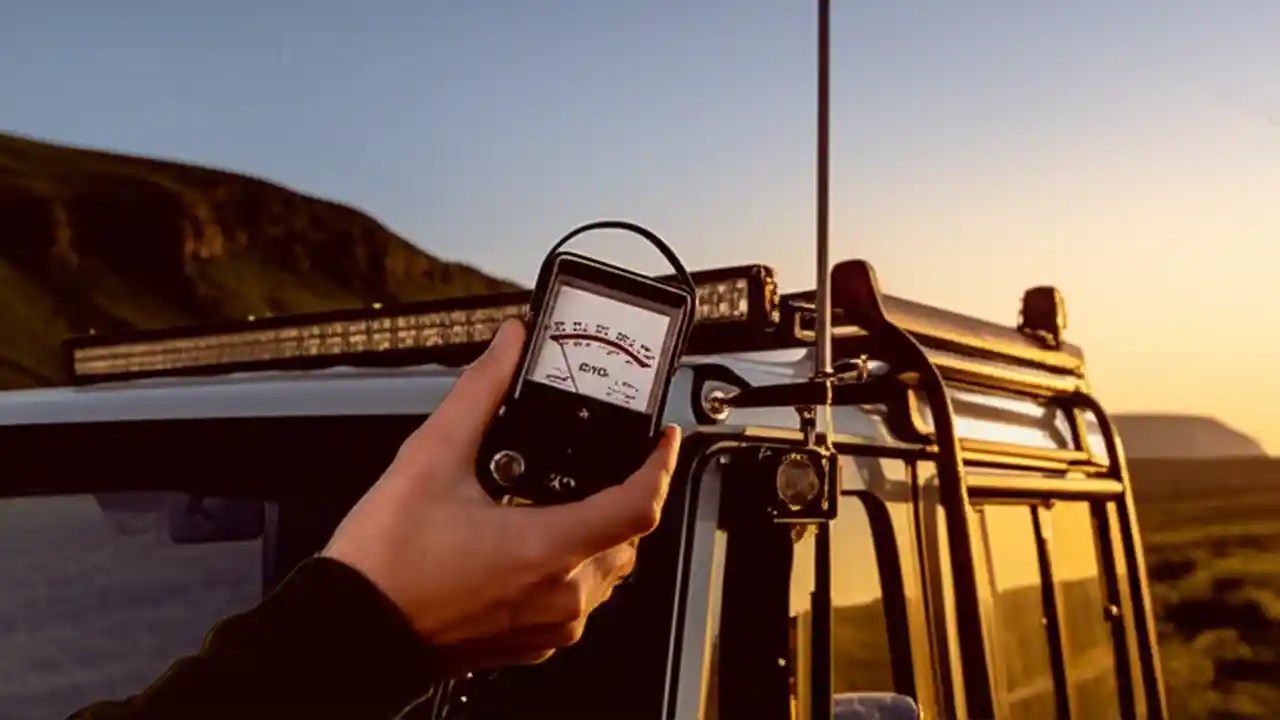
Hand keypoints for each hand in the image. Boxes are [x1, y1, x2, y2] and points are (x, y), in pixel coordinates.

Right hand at [321, 318, 680, 672]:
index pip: (639, 504)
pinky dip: (570, 564)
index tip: (662, 437)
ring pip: (606, 569)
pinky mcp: (533, 643)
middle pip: (627, 536)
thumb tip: (508, 346)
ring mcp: (549, 625)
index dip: (660, 463)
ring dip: (596, 529)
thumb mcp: (429, 459)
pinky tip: (533, 538)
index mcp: (547, 549)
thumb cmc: (384, 565)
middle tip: (601, 459)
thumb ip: (480, 392)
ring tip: (557, 496)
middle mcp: (559, 595)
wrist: (349, 631)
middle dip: (620, 492)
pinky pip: (575, 599)